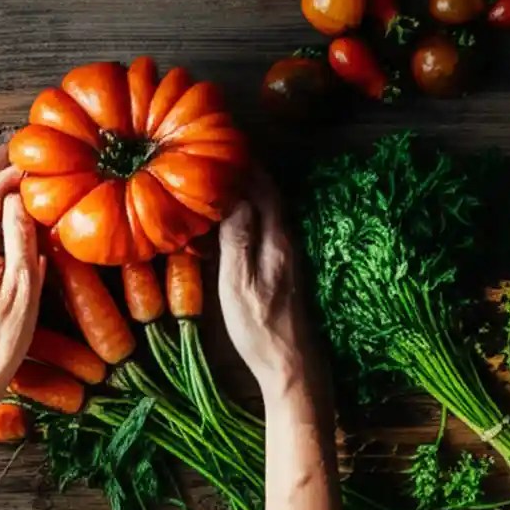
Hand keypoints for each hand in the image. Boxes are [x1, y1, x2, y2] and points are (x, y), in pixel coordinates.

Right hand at [218, 171, 317, 404]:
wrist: (290, 365)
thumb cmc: (261, 328)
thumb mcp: (239, 283)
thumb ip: (237, 239)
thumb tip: (233, 196)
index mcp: (277, 241)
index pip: (264, 189)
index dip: (246, 164)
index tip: (225, 143)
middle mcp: (285, 243)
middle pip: (268, 195)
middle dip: (246, 171)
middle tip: (218, 154)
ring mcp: (285, 257)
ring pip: (266, 211)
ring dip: (247, 191)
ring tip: (220, 178)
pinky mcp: (280, 271)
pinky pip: (263, 228)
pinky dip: (247, 213)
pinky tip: (231, 217)